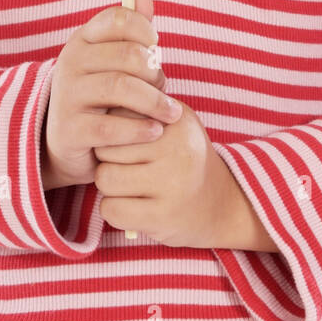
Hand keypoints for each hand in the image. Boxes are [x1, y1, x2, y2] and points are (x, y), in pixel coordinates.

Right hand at [41, 0, 182, 189]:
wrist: (70, 143)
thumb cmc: (103, 95)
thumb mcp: (115, 61)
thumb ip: (132, 30)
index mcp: (83, 40)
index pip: (118, 18)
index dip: (146, 30)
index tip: (156, 47)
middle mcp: (70, 62)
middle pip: (127, 55)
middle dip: (155, 72)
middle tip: (165, 88)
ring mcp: (66, 95)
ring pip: (120, 87)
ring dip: (154, 101)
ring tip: (171, 113)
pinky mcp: (69, 130)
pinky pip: (111, 127)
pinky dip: (139, 129)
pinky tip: (156, 132)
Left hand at [93, 100, 246, 246]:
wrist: (223, 204)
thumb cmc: (184, 158)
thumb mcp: (173, 123)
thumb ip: (141, 108)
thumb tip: (98, 103)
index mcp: (177, 120)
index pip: (117, 116)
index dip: (114, 132)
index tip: (128, 142)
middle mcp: (177, 149)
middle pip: (106, 148)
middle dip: (108, 159)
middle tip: (127, 167)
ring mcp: (172, 185)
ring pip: (105, 179)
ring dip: (110, 187)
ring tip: (130, 186)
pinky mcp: (163, 217)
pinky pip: (111, 210)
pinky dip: (114, 210)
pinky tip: (132, 207)